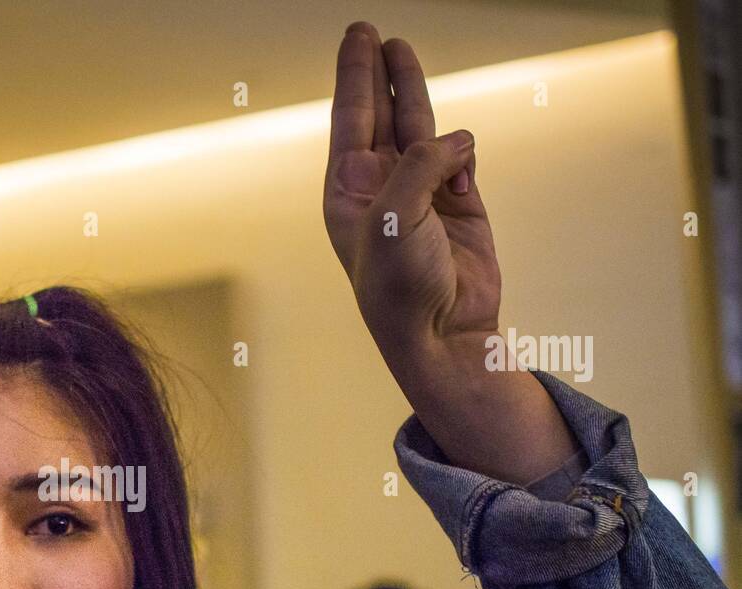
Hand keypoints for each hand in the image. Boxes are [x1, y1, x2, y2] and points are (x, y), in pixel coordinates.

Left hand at [324, 23, 493, 359]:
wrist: (443, 334)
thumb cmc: (400, 287)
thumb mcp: (395, 219)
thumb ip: (419, 165)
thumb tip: (455, 140)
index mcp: (349, 193)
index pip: (350, 119)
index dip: (355, 74)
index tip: (357, 35)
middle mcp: (380, 189)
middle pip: (379, 114)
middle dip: (377, 73)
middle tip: (372, 32)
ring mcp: (419, 195)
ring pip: (420, 128)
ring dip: (412, 91)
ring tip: (402, 51)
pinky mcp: (457, 204)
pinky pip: (461, 159)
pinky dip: (462, 153)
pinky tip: (460, 162)